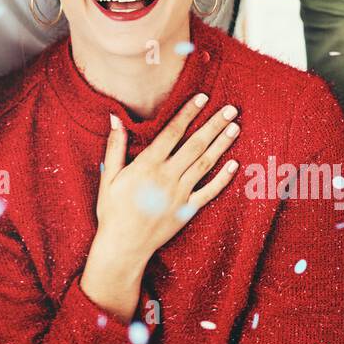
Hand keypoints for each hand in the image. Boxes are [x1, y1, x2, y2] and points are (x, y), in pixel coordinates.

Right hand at [91, 95, 240, 269]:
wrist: (123, 245)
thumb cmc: (112, 210)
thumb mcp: (108, 176)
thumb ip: (115, 146)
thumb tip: (115, 118)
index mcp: (147, 165)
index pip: (172, 132)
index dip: (188, 113)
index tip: (202, 98)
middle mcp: (167, 176)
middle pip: (195, 145)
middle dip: (213, 125)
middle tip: (230, 109)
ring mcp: (180, 194)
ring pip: (205, 164)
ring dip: (221, 145)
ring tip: (235, 128)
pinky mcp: (187, 210)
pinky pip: (210, 192)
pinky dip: (223, 178)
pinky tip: (234, 164)